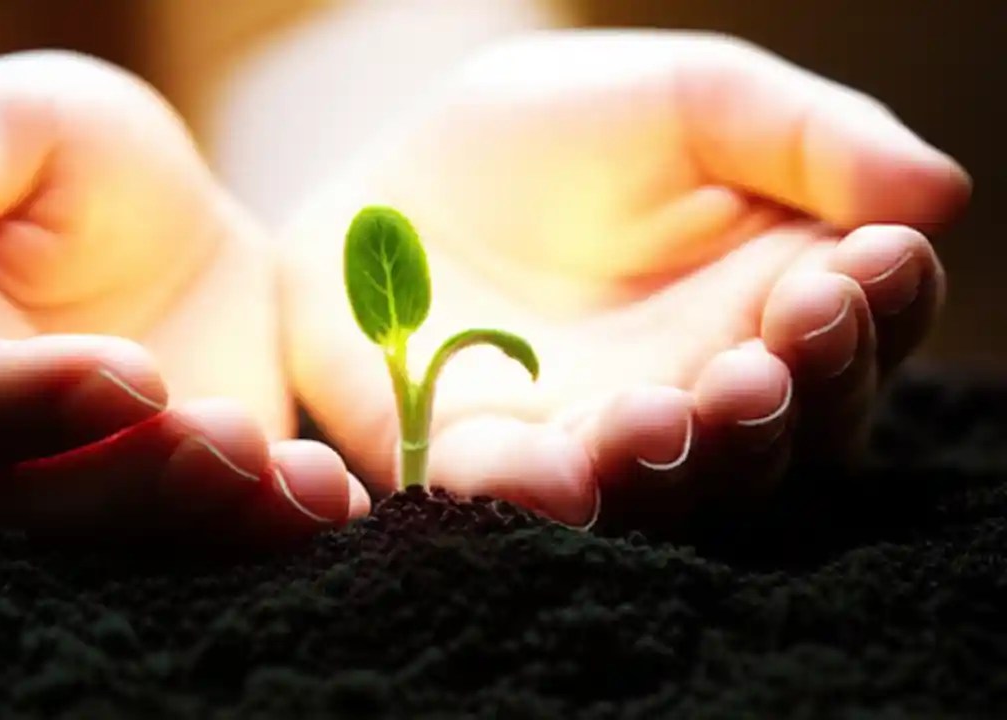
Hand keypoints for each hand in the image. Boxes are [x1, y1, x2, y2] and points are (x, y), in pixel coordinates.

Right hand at [0, 51, 367, 549]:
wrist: (139, 220)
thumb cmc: (52, 161)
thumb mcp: (0, 121)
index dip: (30, 403)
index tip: (131, 372)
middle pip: (28, 510)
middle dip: (138, 482)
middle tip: (232, 437)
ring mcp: (69, 496)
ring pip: (124, 548)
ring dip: (218, 525)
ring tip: (306, 483)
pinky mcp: (164, 508)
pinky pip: (206, 544)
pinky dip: (274, 531)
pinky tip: (334, 499)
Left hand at [279, 31, 970, 528]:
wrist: (396, 170)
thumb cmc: (557, 133)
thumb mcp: (689, 101)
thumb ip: (807, 138)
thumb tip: (937, 197)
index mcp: (769, 301)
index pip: (858, 330)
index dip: (879, 309)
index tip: (868, 261)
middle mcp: (703, 389)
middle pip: (784, 431)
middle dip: (789, 396)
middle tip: (773, 347)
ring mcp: (600, 441)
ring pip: (673, 485)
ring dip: (683, 459)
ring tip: (667, 412)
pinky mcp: (493, 465)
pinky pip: (528, 501)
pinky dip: (546, 496)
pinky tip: (560, 471)